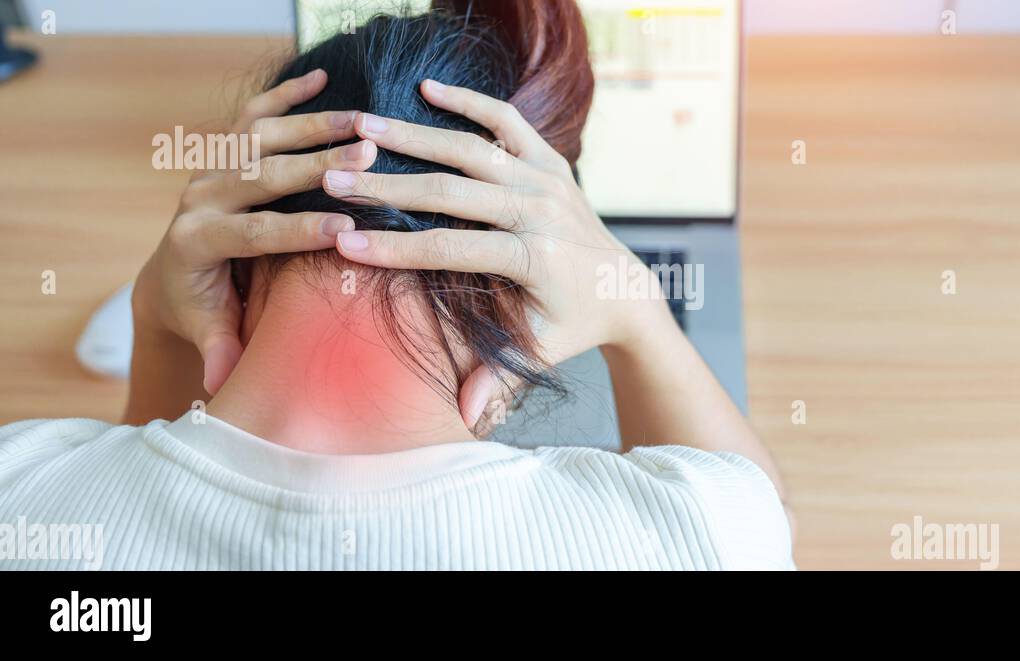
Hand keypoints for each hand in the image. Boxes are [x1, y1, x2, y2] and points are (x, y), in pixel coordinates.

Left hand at [131, 68, 375, 394]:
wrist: (169, 278)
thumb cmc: (201, 311)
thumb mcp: (208, 331)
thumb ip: (218, 348)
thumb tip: (223, 384)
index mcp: (198, 241)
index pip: (254, 232)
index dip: (298, 229)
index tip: (345, 225)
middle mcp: (200, 196)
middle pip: (262, 175)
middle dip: (316, 166)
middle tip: (367, 156)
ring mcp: (210, 169)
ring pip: (260, 137)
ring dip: (312, 125)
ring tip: (362, 120)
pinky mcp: (221, 152)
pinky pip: (253, 115)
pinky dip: (287, 95)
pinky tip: (322, 77)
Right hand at [327, 80, 674, 418]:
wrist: (625, 287)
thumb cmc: (572, 324)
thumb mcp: (538, 353)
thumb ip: (500, 380)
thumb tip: (464, 416)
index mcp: (533, 258)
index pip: (451, 249)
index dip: (396, 248)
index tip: (343, 245)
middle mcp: (541, 211)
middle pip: (452, 191)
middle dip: (388, 186)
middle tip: (333, 177)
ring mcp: (548, 180)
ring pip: (473, 148)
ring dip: (415, 135)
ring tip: (361, 124)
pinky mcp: (552, 161)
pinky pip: (508, 123)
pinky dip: (471, 103)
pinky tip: (428, 89)